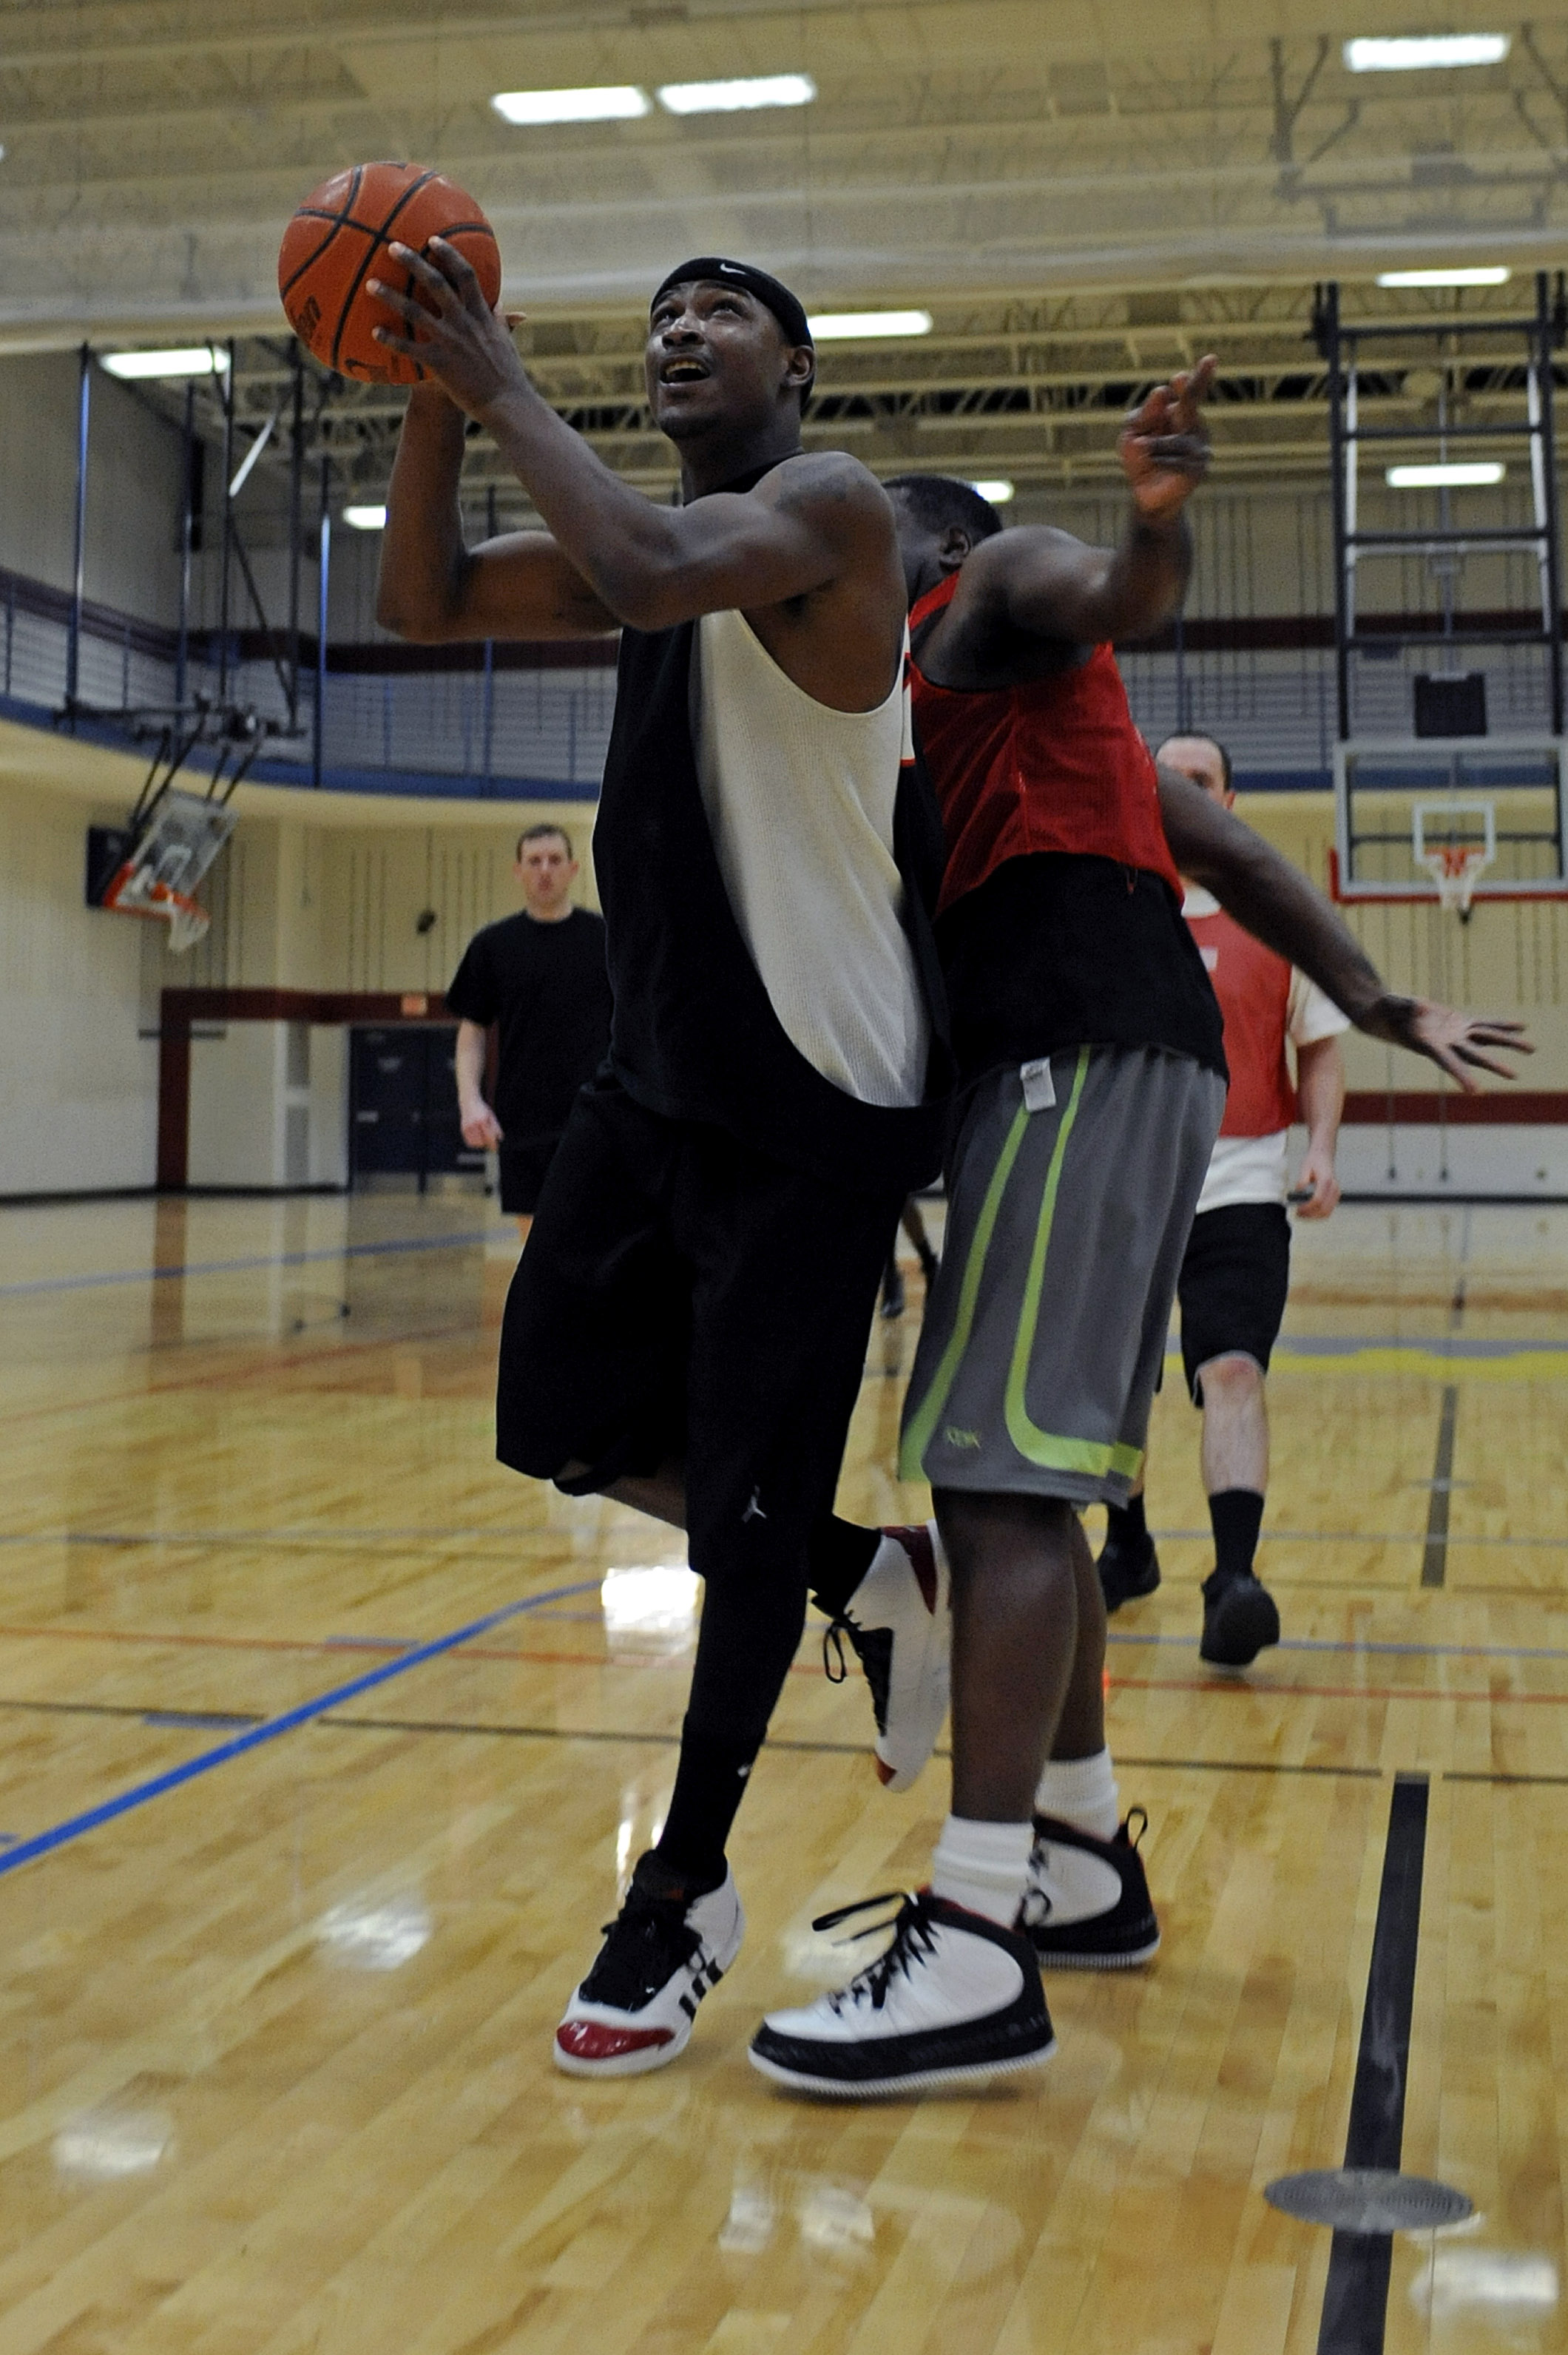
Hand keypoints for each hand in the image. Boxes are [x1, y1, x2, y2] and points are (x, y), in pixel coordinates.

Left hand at [368, 239, 527, 421]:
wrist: (507, 405)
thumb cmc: (508, 375)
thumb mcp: (506, 342)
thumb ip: (501, 320)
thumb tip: (504, 305)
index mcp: (481, 314)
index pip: (465, 275)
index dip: (449, 254)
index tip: (433, 239)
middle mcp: (464, 322)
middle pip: (436, 283)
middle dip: (413, 262)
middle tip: (392, 247)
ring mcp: (451, 342)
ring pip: (415, 312)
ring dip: (391, 296)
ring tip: (370, 284)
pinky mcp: (440, 364)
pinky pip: (410, 349)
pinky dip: (391, 340)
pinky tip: (374, 332)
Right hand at [460, 1100, 503, 1149]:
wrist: (469, 1102)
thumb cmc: (482, 1109)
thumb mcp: (491, 1116)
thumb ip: (496, 1127)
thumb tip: (500, 1139)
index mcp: (483, 1121)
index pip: (489, 1136)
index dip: (493, 1144)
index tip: (496, 1149)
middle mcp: (474, 1125)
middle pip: (482, 1142)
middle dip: (487, 1144)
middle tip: (490, 1142)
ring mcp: (467, 1127)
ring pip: (475, 1144)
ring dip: (481, 1144)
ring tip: (483, 1137)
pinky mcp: (463, 1129)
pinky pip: (469, 1142)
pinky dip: (474, 1143)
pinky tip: (477, 1138)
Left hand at [1118, 355, 1216, 523]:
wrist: (1144, 493)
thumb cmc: (1139, 457)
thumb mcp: (1131, 434)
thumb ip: (1143, 414)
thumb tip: (1161, 392)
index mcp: (1178, 410)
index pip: (1186, 390)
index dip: (1187, 380)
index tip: (1181, 375)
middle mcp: (1192, 423)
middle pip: (1194, 399)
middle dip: (1201, 379)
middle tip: (1210, 359)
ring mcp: (1199, 445)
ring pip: (1179, 439)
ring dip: (1156, 444)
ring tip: (1142, 447)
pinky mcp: (1199, 467)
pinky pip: (1180, 460)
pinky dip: (1162, 460)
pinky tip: (1153, 462)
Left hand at [1290, 1145, 1340, 1219]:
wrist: (1324, 1154)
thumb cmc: (1315, 1160)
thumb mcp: (1305, 1167)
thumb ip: (1302, 1180)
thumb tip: (1298, 1191)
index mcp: (1326, 1181)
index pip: (1318, 1200)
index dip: (1307, 1208)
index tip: (1298, 1209)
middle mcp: (1334, 1188)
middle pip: (1324, 1209)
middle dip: (1310, 1215)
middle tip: (1298, 1214)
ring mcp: (1336, 1192)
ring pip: (1327, 1212)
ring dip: (1314, 1217)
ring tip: (1302, 1215)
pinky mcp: (1335, 1195)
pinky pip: (1328, 1209)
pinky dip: (1319, 1214)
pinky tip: (1309, 1212)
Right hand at [1359, 994, 1531, 1090]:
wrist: (1385, 1014)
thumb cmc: (1385, 1011)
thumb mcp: (1392, 1005)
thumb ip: (1406, 1007)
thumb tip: (1421, 1008)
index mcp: (1428, 1044)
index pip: (1447, 1062)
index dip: (1461, 1076)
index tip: (1475, 1091)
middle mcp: (1445, 1043)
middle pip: (1473, 1055)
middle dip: (1494, 1064)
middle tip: (1513, 1075)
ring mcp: (1454, 1034)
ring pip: (1485, 1039)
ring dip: (1508, 1044)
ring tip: (1531, 1049)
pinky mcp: (1457, 1023)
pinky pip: (1483, 1025)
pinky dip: (1502, 1026)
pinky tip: (1520, 1027)